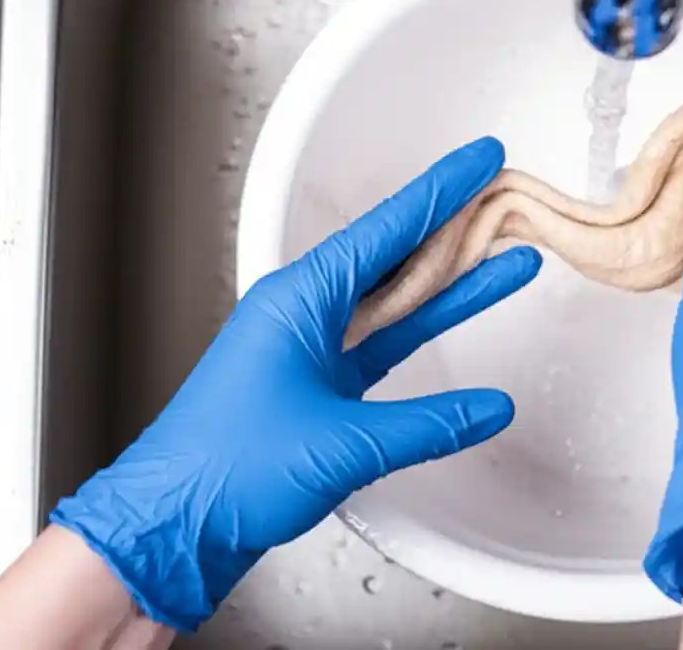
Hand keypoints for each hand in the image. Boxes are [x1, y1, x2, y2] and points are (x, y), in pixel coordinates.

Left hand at [50, 138, 541, 630]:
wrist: (176, 523)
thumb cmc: (228, 469)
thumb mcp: (345, 443)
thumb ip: (429, 424)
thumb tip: (490, 409)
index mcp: (300, 299)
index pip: (388, 228)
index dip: (442, 190)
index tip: (481, 160)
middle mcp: (305, 311)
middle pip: (396, 255)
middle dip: (455, 226)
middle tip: (504, 198)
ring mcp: (312, 347)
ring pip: (396, 298)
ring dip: (450, 279)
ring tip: (507, 254)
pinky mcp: (319, 384)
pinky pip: (385, 338)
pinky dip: (425, 327)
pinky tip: (460, 318)